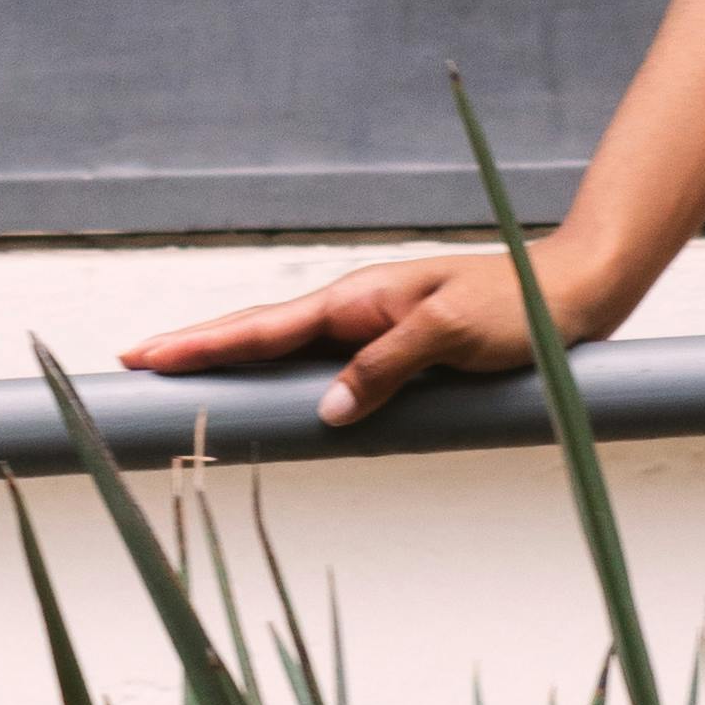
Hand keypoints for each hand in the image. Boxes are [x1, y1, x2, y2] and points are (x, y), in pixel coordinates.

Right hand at [120, 238, 615, 425]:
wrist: (571, 293)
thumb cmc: (518, 307)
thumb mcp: (452, 335)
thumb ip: (386, 369)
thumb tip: (326, 410)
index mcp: (359, 298)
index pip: (263, 327)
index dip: (202, 344)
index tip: (144, 354)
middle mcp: (357, 311)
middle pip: (259, 334)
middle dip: (197, 348)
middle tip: (133, 365)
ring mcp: (373, 330)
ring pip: (288, 352)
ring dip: (234, 362)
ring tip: (180, 379)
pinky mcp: (396, 352)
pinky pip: (324, 368)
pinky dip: (284, 377)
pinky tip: (270, 395)